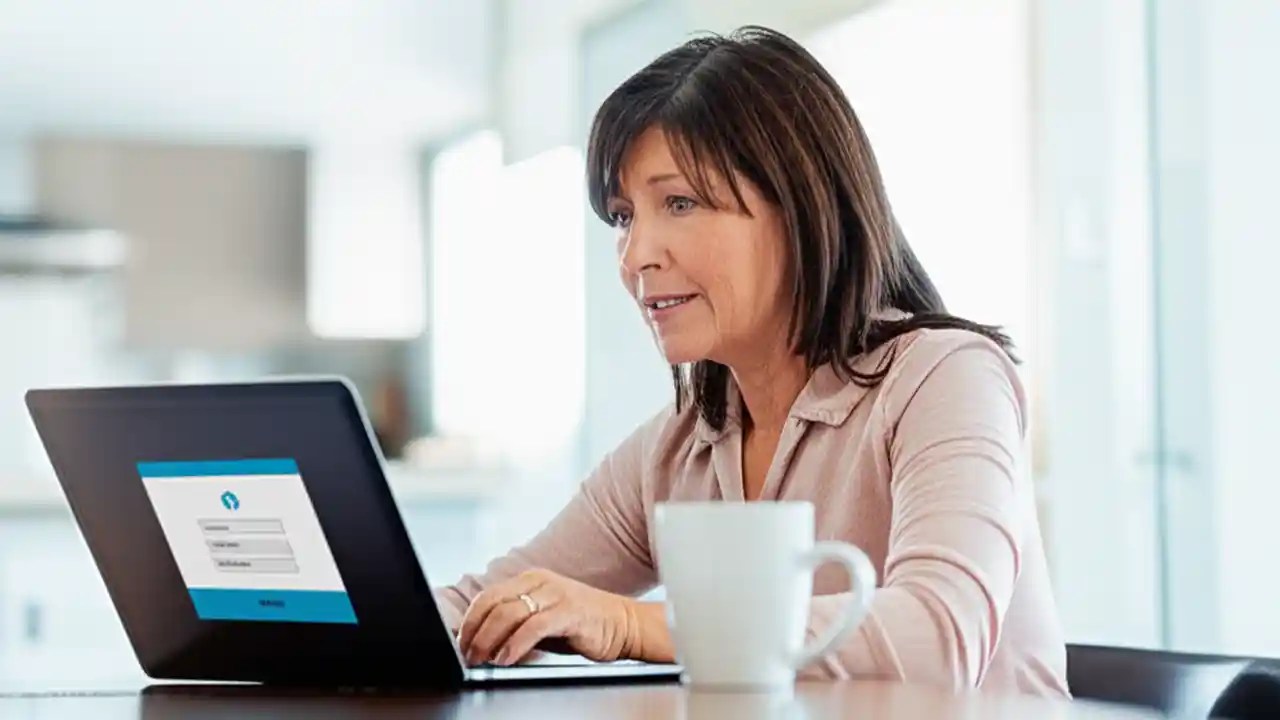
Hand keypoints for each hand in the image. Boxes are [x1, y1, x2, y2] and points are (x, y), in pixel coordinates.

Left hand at [457, 569, 638, 666]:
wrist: (624, 624)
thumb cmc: (581, 626)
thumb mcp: (541, 621)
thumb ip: (515, 625)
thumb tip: (480, 642)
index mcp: (531, 579)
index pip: (488, 596)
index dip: (470, 620)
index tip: (461, 643)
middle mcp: (541, 581)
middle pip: (493, 603)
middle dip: (475, 632)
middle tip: (468, 655)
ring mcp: (556, 594)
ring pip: (509, 613)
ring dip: (489, 639)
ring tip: (482, 659)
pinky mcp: (570, 611)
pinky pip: (533, 626)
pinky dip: (514, 644)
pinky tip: (506, 658)